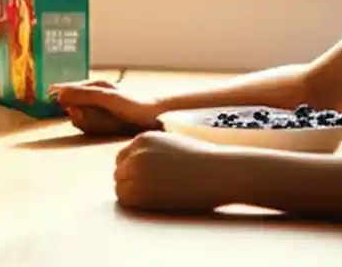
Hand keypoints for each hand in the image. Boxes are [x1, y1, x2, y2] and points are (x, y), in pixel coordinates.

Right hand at [49, 80, 161, 135]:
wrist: (157, 116)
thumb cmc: (134, 104)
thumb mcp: (107, 97)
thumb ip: (84, 94)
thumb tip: (58, 93)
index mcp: (93, 85)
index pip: (65, 90)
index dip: (58, 96)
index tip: (52, 103)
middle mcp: (93, 95)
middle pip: (72, 107)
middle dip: (79, 115)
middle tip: (92, 117)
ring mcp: (99, 108)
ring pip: (81, 119)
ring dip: (89, 123)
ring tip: (106, 122)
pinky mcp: (105, 120)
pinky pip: (91, 126)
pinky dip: (96, 127)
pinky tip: (107, 127)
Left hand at [114, 131, 236, 210]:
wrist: (221, 172)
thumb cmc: (205, 161)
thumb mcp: (173, 144)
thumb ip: (153, 151)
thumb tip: (138, 167)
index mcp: (144, 138)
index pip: (124, 157)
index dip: (134, 171)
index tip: (150, 180)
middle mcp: (136, 152)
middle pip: (119, 172)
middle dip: (132, 182)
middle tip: (155, 191)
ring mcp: (137, 170)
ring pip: (120, 186)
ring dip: (134, 193)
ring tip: (159, 196)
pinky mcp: (141, 190)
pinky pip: (125, 200)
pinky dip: (136, 203)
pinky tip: (157, 202)